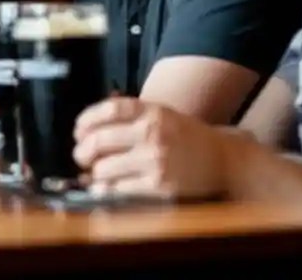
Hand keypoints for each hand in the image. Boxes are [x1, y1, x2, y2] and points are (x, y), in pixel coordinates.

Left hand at [72, 97, 232, 199]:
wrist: (223, 160)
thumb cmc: (184, 138)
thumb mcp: (161, 114)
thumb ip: (129, 116)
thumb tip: (85, 128)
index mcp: (152, 111)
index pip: (108, 110)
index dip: (86, 120)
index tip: (78, 129)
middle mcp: (153, 134)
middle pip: (99, 140)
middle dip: (82, 151)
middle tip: (81, 156)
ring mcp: (156, 161)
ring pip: (103, 168)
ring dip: (93, 173)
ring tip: (97, 173)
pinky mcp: (158, 188)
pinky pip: (117, 190)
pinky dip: (106, 190)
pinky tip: (107, 187)